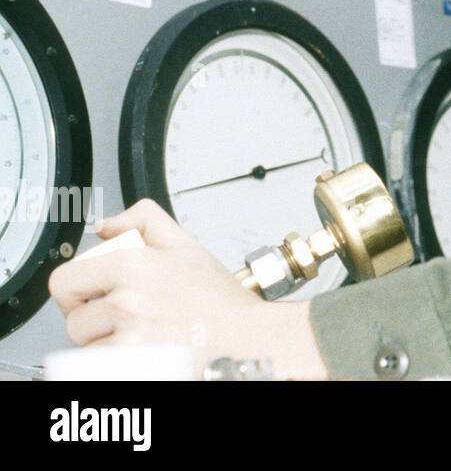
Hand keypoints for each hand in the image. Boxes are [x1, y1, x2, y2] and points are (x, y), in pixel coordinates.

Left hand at [48, 200, 327, 378]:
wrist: (248, 340)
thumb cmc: (222, 302)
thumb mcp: (188, 246)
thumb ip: (144, 220)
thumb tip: (105, 225)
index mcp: (133, 265)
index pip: (65, 281)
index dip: (77, 290)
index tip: (94, 295)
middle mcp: (127, 301)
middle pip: (74, 320)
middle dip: (95, 322)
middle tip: (126, 319)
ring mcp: (128, 338)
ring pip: (88, 348)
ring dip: (108, 345)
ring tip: (142, 337)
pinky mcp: (132, 368)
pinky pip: (103, 368)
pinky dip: (119, 364)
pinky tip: (146, 353)